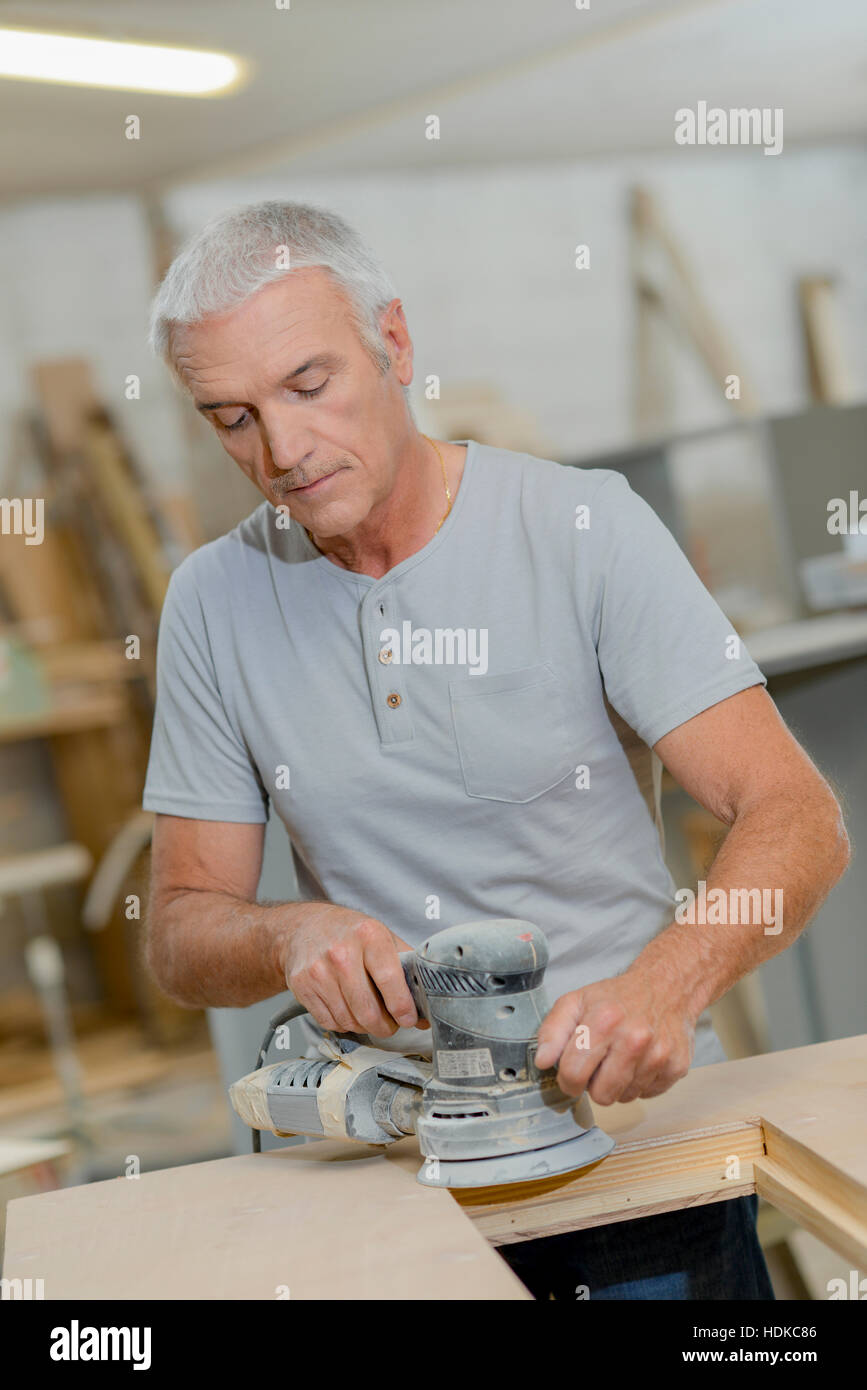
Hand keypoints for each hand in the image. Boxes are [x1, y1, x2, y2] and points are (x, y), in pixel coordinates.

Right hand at [279, 905, 428, 1036]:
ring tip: (370, 1016)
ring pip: (349, 1021)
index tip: (409, 1019)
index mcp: (368, 935)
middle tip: (391, 1024)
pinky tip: (348, 1010)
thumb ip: (407, 967)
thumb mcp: (383, 936)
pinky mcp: (302, 986)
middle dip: (385, 1026)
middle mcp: (341, 952)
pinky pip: (330, 1022)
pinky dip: (344, 1024)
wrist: (305, 927)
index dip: (403, 1007)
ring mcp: (318, 970)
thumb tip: (425, 1008)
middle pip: (368, 1010)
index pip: (390, 980)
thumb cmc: (350, 933)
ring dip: (365, 1027)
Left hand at [534, 967, 695, 1103]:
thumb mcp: (576, 1001)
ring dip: (618, 1083)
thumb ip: (552, 1030)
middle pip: (602, 1095)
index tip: (571, 1074)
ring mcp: (659, 1054)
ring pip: (625, 1098)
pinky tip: (640, 1060)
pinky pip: (648, 1094)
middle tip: (598, 1064)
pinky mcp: (678, 1067)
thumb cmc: (618, 997)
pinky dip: (640, 1082)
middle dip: (594, 1085)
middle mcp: (635, 1039)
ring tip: (621, 1057)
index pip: (573, 1074)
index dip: (567, 1080)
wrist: (667, 986)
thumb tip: (542, 1062)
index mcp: (604, 1021)